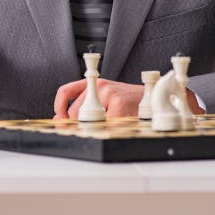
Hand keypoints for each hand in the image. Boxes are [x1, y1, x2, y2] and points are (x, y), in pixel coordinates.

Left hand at [53, 79, 204, 118]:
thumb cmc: (129, 102)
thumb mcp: (105, 99)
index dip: (59, 106)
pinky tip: (116, 126)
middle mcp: (100, 86)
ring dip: (94, 128)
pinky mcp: (118, 106)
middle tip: (92, 127)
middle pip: (75, 111)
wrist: (155, 99)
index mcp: (95, 83)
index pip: (66, 91)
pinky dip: (107, 131)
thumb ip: (83, 107)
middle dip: (78, 124)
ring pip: (87, 120)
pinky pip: (103, 126)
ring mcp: (109, 95)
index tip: (59, 117)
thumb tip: (60, 121)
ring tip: (108, 125)